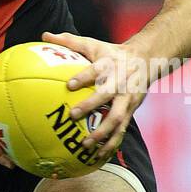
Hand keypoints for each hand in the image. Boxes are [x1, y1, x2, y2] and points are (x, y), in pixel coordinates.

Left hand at [41, 29, 149, 162]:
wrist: (145, 60)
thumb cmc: (111, 53)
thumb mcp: (93, 44)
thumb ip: (69, 41)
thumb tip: (44, 35)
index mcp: (109, 66)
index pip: (96, 70)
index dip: (84, 77)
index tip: (69, 85)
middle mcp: (120, 83)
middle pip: (107, 95)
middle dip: (91, 106)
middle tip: (73, 115)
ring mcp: (128, 99)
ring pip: (118, 118)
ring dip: (103, 133)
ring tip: (86, 145)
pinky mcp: (131, 111)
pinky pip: (122, 130)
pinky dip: (111, 144)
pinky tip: (98, 157)